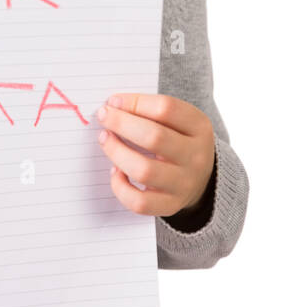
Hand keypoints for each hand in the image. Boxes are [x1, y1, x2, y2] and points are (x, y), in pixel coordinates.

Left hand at [95, 93, 215, 217]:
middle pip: (155, 137)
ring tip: (105, 139)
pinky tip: (115, 172)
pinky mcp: (171, 205)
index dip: (136, 102)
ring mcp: (184, 184)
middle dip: (121, 123)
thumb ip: (151, 111)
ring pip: (144, 171)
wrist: (203, 178)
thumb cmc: (179, 141)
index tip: (114, 101)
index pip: (166, 109)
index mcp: (199, 127)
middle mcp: (196, 156)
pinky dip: (120, 187)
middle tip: (103, 116)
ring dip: (117, 152)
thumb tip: (113, 107)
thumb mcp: (178, 121)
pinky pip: (139, 202)